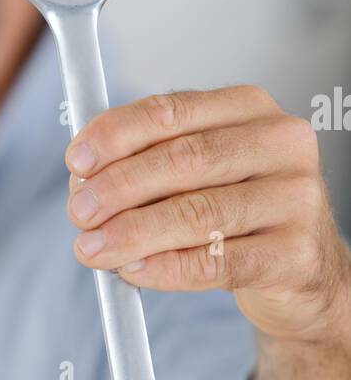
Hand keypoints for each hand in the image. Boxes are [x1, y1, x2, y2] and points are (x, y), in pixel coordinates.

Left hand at [65, 86, 350, 343]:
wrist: (302, 269)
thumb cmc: (236, 213)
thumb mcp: (198, 175)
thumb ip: (147, 165)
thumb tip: (84, 181)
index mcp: (249, 108)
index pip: (171, 110)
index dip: (116, 135)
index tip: (76, 162)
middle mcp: (281, 143)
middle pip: (184, 159)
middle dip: (120, 187)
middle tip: (79, 212)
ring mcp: (297, 198)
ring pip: (199, 212)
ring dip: (134, 232)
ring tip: (92, 249)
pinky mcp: (296, 253)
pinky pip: (218, 262)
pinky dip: (167, 268)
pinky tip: (134, 271)